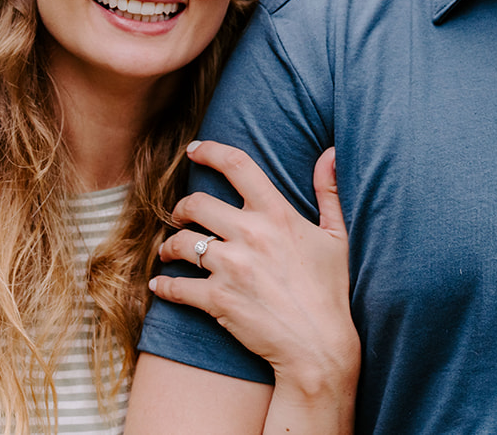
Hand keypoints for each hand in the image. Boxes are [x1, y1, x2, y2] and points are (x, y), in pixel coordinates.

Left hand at [151, 142, 358, 399]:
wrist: (319, 346)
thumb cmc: (330, 291)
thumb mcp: (337, 236)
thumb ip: (329, 190)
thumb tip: (330, 152)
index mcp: (277, 213)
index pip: (238, 166)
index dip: (210, 151)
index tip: (194, 149)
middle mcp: (250, 234)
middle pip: (197, 203)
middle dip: (182, 207)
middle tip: (180, 215)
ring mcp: (231, 267)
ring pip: (181, 242)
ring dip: (169, 246)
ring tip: (170, 251)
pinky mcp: (217, 299)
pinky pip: (176, 286)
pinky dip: (163, 286)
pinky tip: (160, 285)